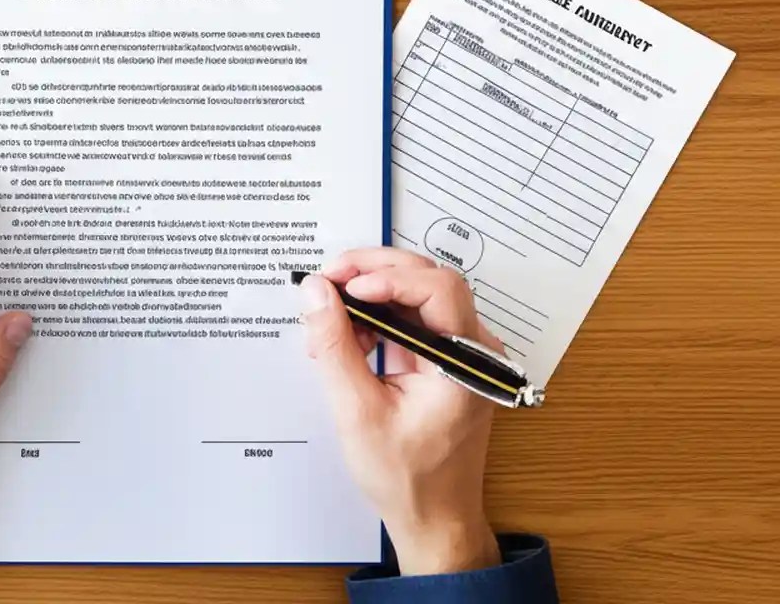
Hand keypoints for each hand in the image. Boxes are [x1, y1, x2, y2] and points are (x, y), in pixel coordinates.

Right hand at [300, 247, 501, 575]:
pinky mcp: (446, 361)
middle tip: (327, 278)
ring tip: (329, 312)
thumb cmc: (407, 478)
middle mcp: (473, 350)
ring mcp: (462, 354)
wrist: (434, 518)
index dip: (388, 276)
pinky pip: (414, 320)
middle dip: (374, 271)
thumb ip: (335, 347)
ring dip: (372, 293)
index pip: (438, 289)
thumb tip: (315, 293)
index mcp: (465, 363)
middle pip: (429, 280)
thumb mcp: (358, 412)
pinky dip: (379, 317)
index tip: (344, 286)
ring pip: (419, 296)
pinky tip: (347, 332)